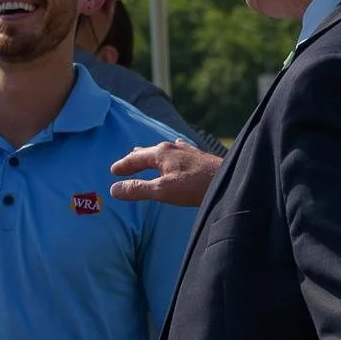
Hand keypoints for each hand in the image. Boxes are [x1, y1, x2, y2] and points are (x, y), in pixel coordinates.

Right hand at [109, 140, 223, 207]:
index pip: (136, 158)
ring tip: (148, 155)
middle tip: (126, 163)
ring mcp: (187, 151)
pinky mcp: (199, 157)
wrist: (227, 181)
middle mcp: (173, 149)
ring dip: (153, 155)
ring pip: (164, 151)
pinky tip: (178, 149)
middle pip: (149, 152)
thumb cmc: (195, 186)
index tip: (113, 171)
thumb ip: (138, 189)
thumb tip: (114, 189)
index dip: (123, 165)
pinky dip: (171, 153)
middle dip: (136, 158)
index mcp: (161, 154)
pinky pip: (179, 151)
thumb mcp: (162, 190)